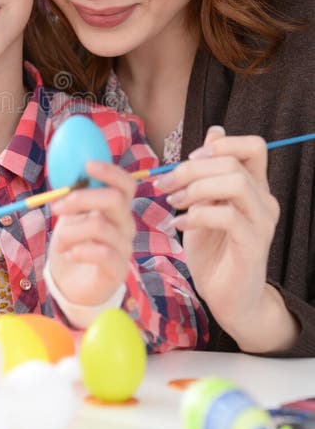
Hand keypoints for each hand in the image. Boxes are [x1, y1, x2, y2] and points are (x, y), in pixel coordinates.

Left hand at [48, 161, 135, 307]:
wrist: (72, 284)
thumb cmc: (73, 244)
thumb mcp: (70, 216)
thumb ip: (72, 195)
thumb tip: (63, 173)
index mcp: (116, 208)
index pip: (126, 184)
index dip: (110, 172)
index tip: (86, 166)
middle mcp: (125, 225)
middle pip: (115, 200)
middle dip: (82, 198)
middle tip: (56, 206)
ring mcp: (125, 247)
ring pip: (100, 226)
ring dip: (71, 231)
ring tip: (59, 242)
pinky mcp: (119, 269)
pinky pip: (101, 253)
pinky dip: (79, 251)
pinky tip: (69, 255)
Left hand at [154, 126, 293, 351]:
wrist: (227, 297)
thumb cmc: (213, 250)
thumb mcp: (204, 203)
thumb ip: (209, 173)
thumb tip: (215, 131)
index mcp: (253, 186)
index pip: (253, 146)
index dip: (220, 144)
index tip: (189, 159)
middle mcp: (264, 200)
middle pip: (234, 162)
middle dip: (191, 169)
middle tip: (165, 185)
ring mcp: (262, 222)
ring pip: (236, 183)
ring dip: (196, 189)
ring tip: (174, 203)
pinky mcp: (253, 244)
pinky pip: (228, 216)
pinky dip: (196, 215)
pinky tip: (179, 224)